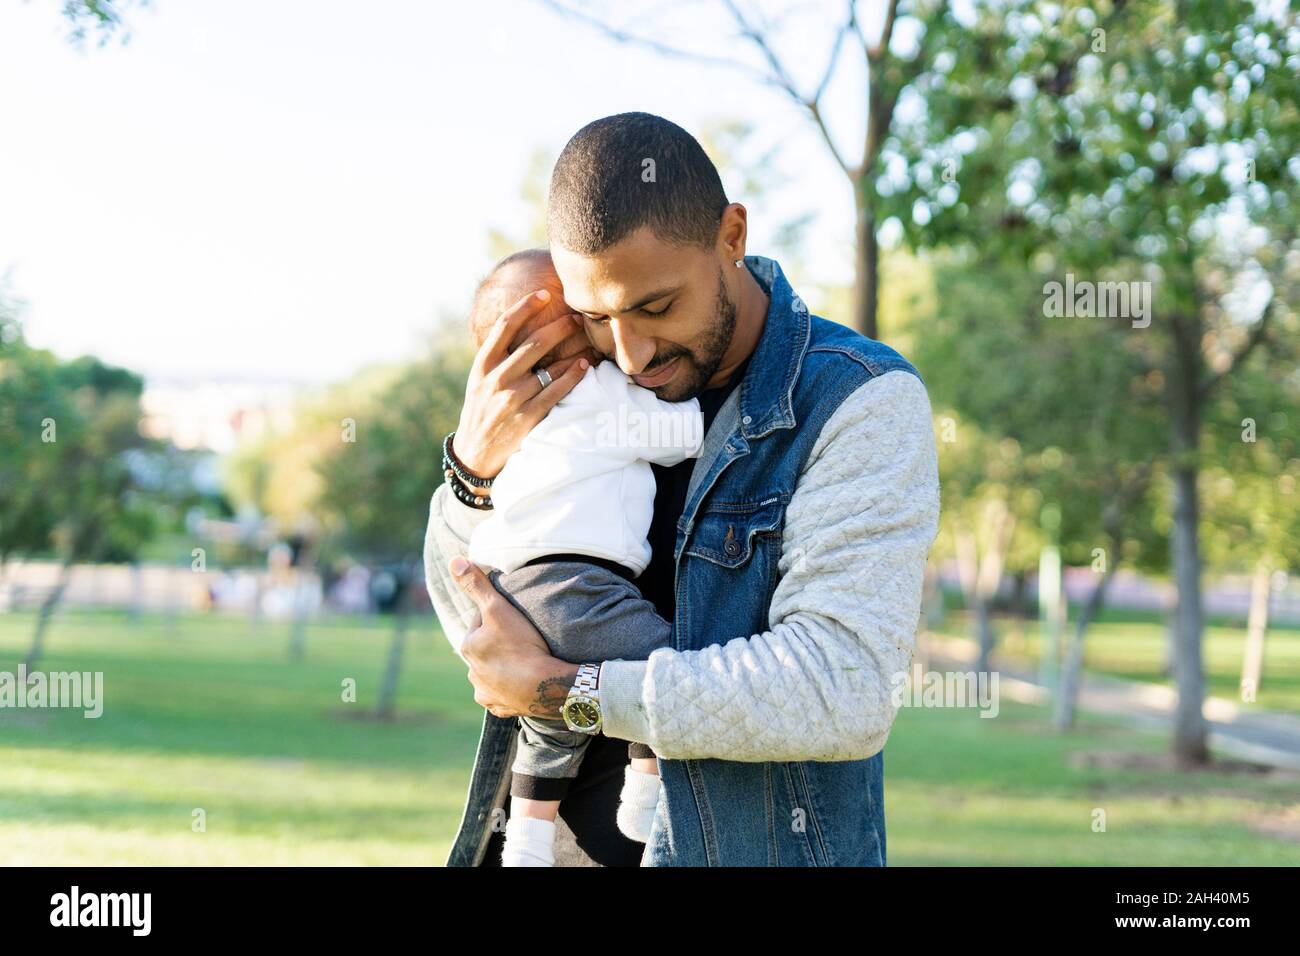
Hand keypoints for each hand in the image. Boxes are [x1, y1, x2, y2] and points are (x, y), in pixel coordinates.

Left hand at [450, 555, 579, 718]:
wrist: (545, 685)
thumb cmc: (522, 645)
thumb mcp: (498, 608)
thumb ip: (476, 584)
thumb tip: (454, 561)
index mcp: (469, 648)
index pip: (481, 623)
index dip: (499, 617)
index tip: (516, 618)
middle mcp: (472, 674)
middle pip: (486, 649)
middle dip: (499, 643)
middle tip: (523, 639)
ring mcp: (486, 693)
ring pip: (493, 673)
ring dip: (504, 666)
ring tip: (525, 660)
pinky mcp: (501, 708)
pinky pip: (503, 694)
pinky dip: (510, 688)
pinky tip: (522, 682)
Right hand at [453, 290, 591, 480]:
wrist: (475, 452)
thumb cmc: (481, 408)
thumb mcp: (479, 379)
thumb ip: (497, 356)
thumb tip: (521, 327)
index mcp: (483, 364)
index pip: (505, 325)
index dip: (526, 306)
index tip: (544, 293)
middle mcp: (497, 378)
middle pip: (535, 342)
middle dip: (561, 327)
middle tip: (577, 318)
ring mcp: (513, 398)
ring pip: (551, 366)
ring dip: (575, 351)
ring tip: (590, 342)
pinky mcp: (528, 417)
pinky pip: (557, 391)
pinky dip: (574, 376)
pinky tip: (585, 366)